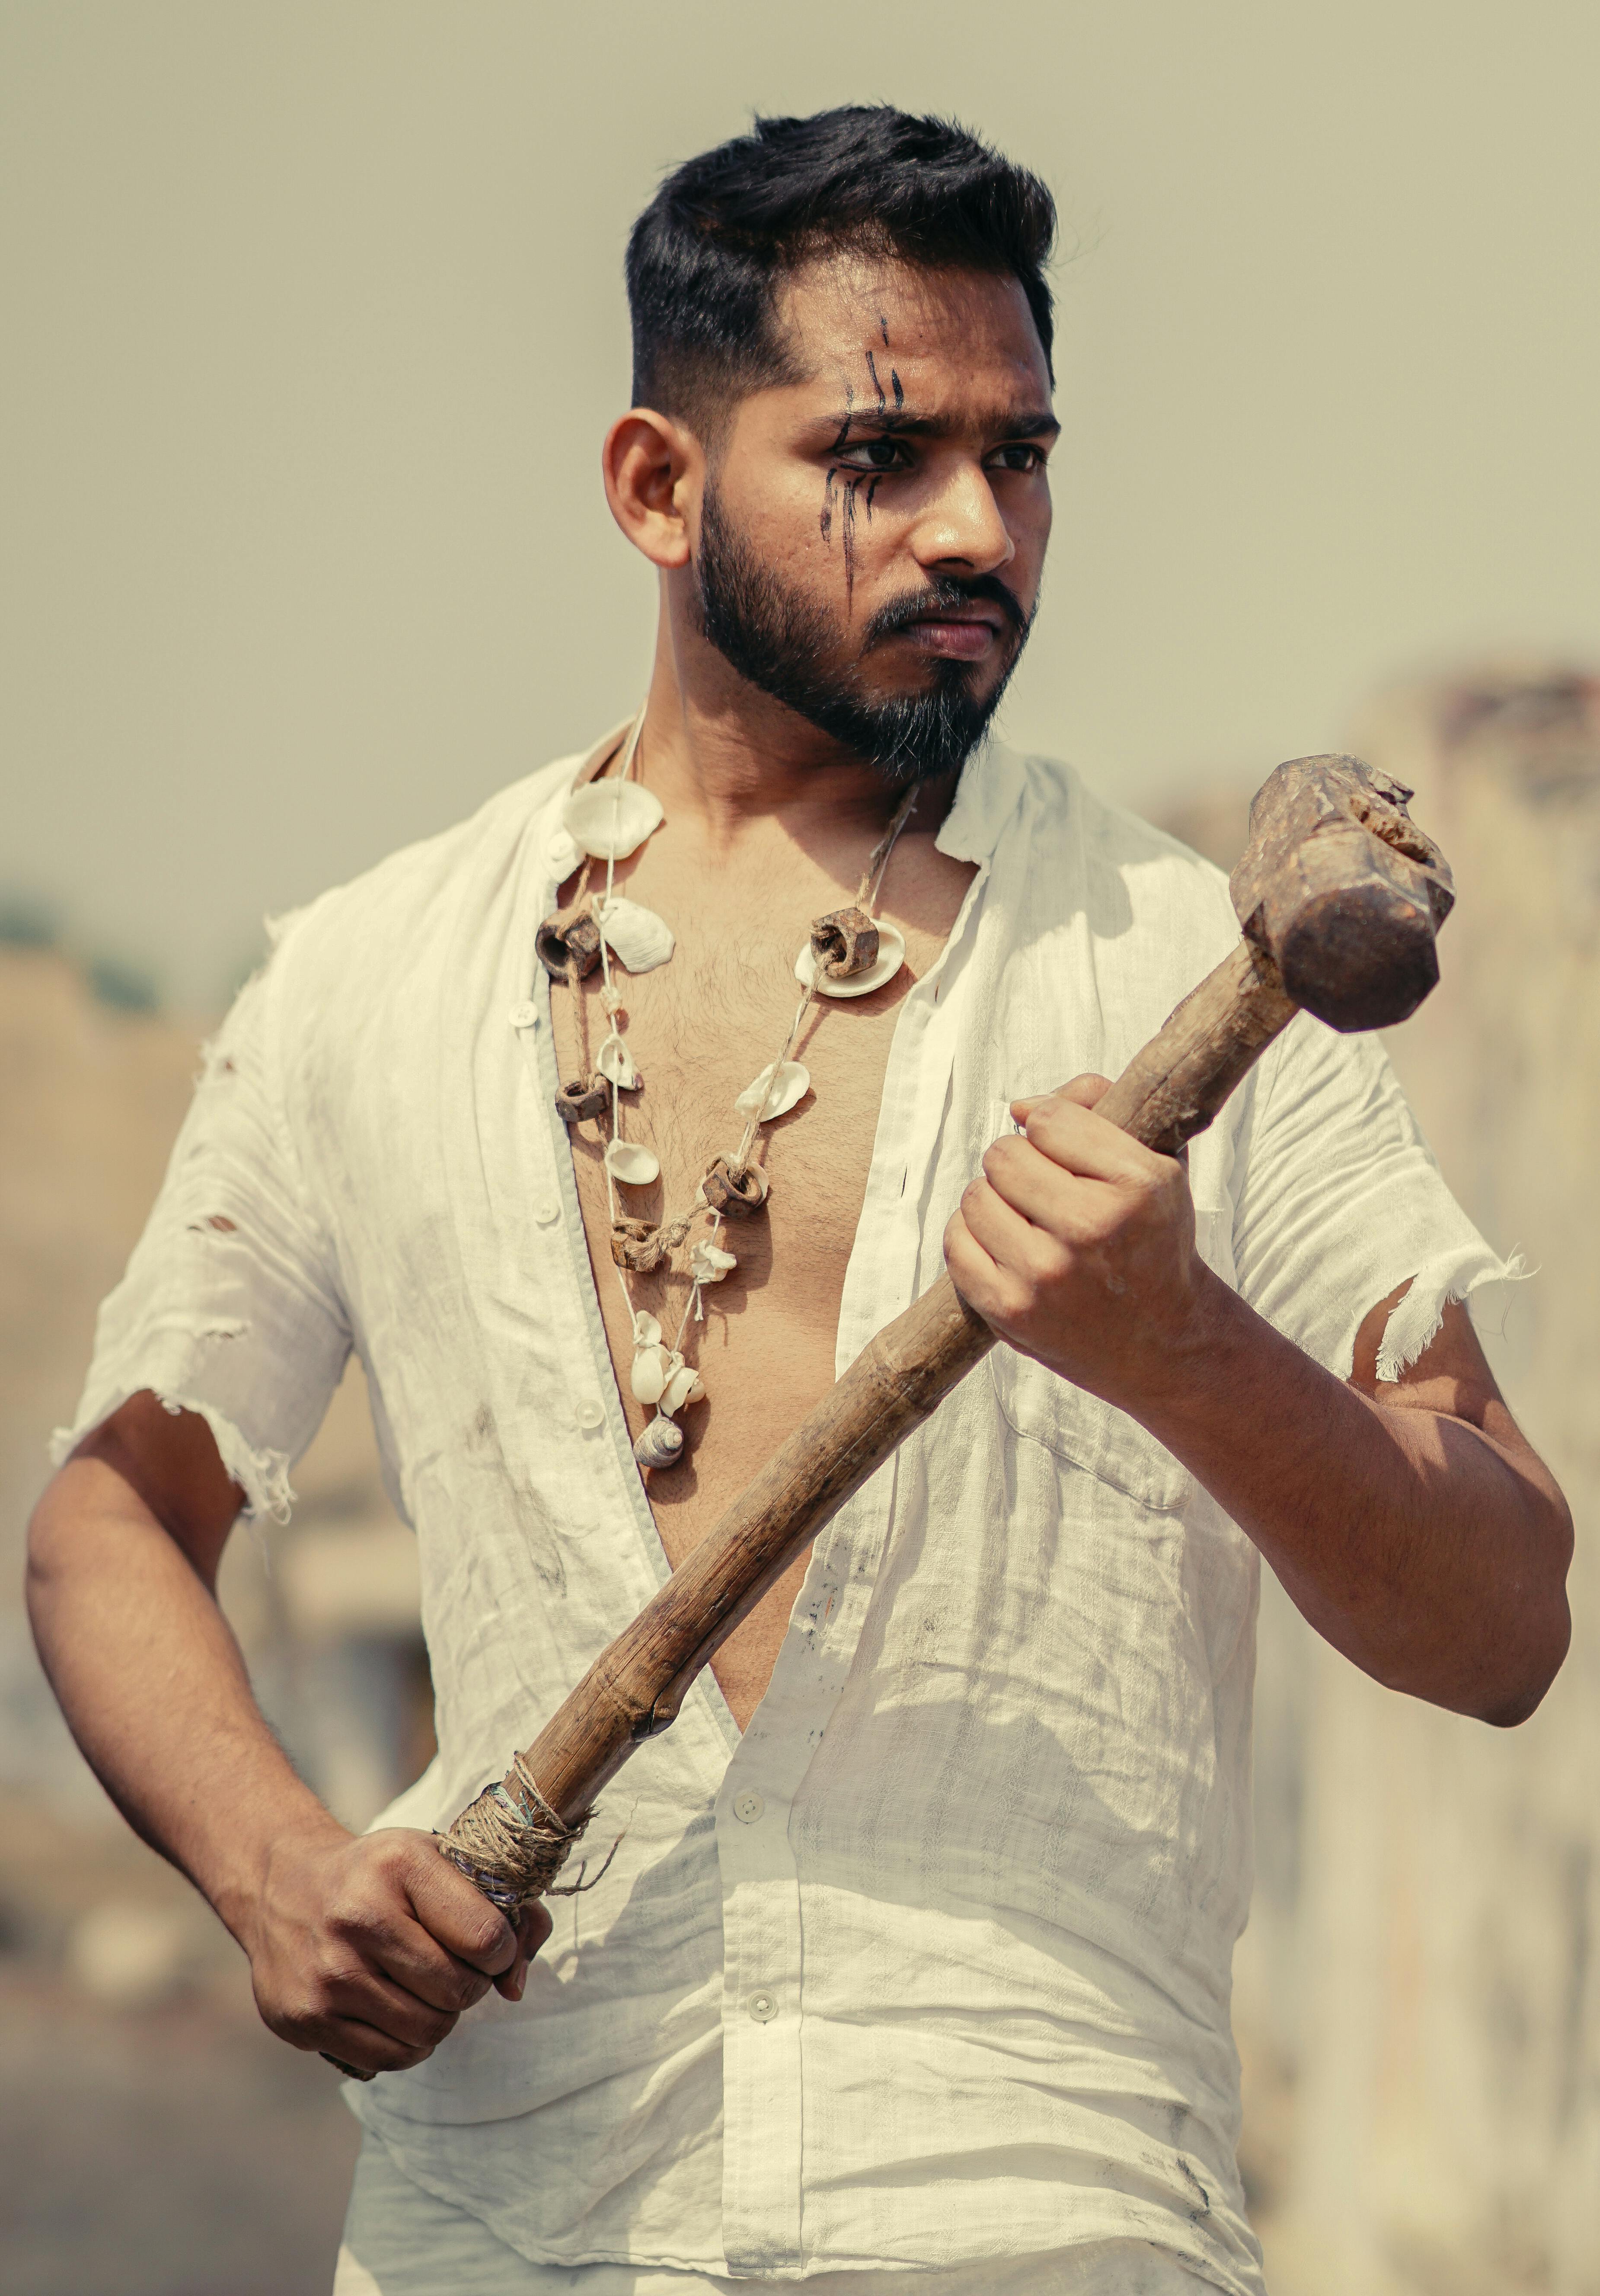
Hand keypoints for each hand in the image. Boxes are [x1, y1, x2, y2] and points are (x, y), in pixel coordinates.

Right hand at [238, 1817, 552, 2074]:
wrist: (282, 1887)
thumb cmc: (378, 1877)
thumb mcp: (438, 1861)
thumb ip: (503, 1909)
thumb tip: (516, 1986)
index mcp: (400, 1865)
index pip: (486, 1937)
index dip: (502, 1951)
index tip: (491, 1946)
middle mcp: (359, 1918)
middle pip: (457, 1990)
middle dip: (471, 1985)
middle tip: (454, 1969)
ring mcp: (328, 1973)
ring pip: (427, 2030)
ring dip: (441, 2017)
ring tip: (425, 1989)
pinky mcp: (305, 2018)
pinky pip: (389, 2058)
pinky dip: (409, 2044)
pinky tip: (398, 2011)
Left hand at [943, 1073, 1210, 1409]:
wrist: (1162, 1342)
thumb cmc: (1151, 1240)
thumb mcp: (1153, 1164)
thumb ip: (1096, 1108)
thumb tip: (1020, 1108)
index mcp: (1136, 1184)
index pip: (1050, 1121)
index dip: (1055, 1132)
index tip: (1072, 1159)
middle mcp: (1090, 1227)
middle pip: (1004, 1155)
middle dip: (1021, 1165)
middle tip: (1047, 1192)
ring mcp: (1045, 1273)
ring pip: (976, 1196)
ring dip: (996, 1201)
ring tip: (1029, 1221)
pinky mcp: (1010, 1309)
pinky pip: (957, 1242)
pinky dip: (974, 1237)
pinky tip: (1007, 1246)